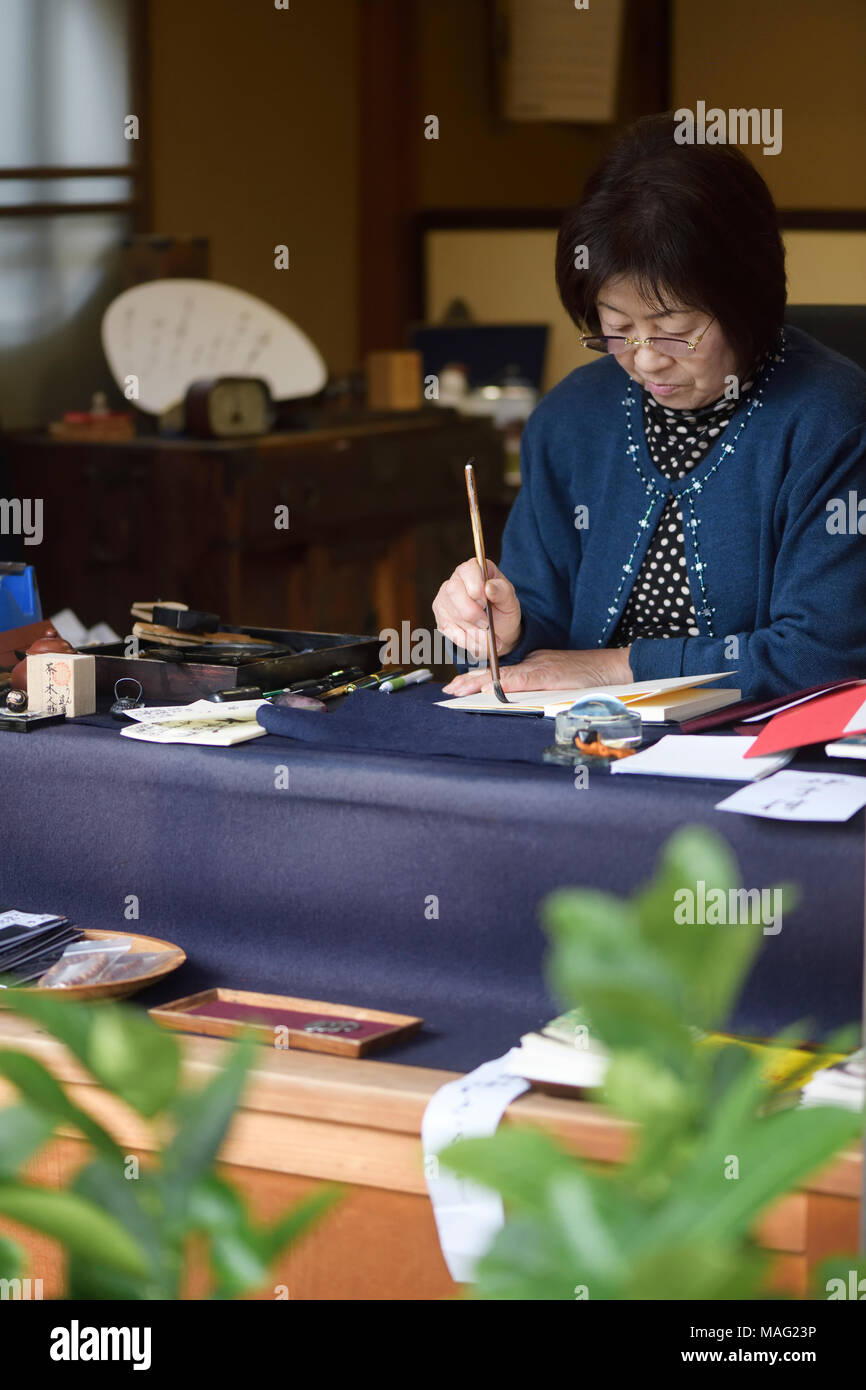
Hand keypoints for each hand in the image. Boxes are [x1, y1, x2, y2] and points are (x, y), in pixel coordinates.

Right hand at [433, 558, 521, 661]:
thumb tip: (489, 587)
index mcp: (473, 570)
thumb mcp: (510, 599)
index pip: (467, 570)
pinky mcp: (441, 620)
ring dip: (473, 632)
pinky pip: (450, 633)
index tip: (485, 602)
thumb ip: (502, 591)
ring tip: (490, 639)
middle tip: (486, 624)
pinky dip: (468, 642)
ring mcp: (444, 602)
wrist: (497, 629)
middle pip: (453, 592)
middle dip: (471, 612)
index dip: (475, 586)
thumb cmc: (503, 609)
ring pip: (452, 615)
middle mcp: (455, 582)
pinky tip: (481, 644)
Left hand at [442, 645, 632, 696]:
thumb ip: (536, 684)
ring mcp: (540, 669)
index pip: (499, 672)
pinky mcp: (549, 676)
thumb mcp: (556, 678)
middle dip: (470, 681)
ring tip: (459, 689)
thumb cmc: (586, 676)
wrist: (611, 668)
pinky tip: (491, 688)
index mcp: (532, 666)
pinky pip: (524, 680)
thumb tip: (511, 694)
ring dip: (480, 682)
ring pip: (504, 676)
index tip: (458, 685)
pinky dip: (506, 684)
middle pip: (495, 672)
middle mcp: (532, 664)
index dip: (476, 678)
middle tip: (450, 689)